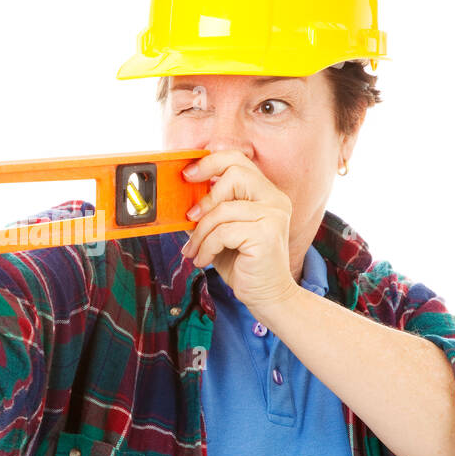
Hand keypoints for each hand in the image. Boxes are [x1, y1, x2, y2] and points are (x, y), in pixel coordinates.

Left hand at [180, 150, 300, 316]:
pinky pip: (223, 231)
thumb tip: (180, 197)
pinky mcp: (267, 233)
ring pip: (222, 208)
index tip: (187, 175)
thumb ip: (208, 211)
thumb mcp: (220, 232)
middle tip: (190, 217)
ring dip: (200, 232)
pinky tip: (204, 259)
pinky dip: (207, 246)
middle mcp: (274, 199)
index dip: (210, 162)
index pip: (238, 160)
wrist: (267, 295)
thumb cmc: (242, 263)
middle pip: (234, 173)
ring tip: (194, 250)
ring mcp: (274, 214)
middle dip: (205, 197)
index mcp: (265, 193)